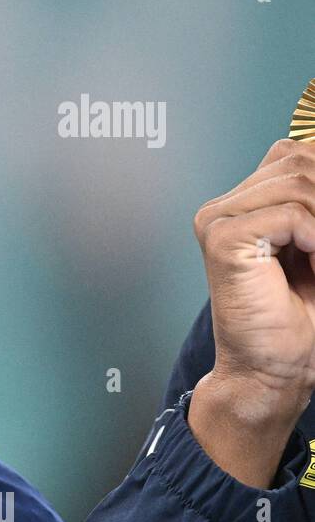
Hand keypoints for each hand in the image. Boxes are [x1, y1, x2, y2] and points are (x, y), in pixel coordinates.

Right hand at [189, 138, 314, 485]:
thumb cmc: (297, 320)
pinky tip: (312, 261)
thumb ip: (313, 202)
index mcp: (246, 203)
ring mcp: (218, 221)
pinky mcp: (222, 239)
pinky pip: (289, 212)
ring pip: (298, 181)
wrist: (274, 369)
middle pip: (299, 161)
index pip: (295, 152)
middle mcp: (225, 207)